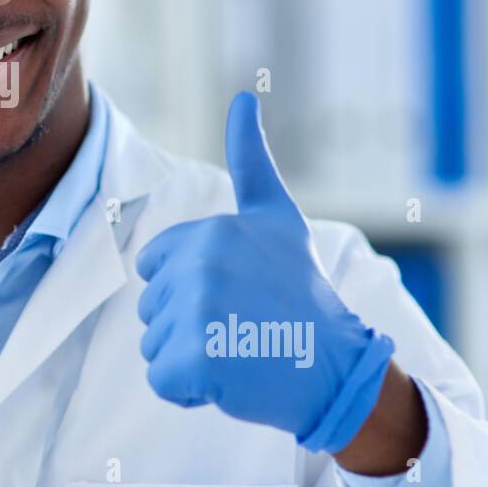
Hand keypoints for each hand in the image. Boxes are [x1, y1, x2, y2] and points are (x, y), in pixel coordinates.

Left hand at [135, 92, 394, 452]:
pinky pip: (162, 380)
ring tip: (239, 349)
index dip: (190, 287)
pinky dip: (189, 390)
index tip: (237, 291)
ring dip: (190, 356)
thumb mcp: (277, 217)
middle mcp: (200, 266)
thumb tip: (243, 96)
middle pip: (152, 307)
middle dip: (188, 324)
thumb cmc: (301, 291)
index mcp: (210, 233)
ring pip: (155, 343)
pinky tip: (232, 377)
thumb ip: (252, 159)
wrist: (335, 366)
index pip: (155, 267)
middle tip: (243, 325)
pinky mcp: (195, 361)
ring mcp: (197, 314)